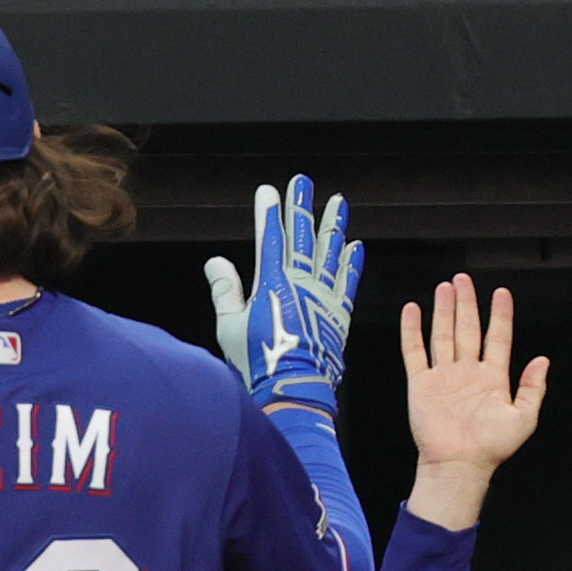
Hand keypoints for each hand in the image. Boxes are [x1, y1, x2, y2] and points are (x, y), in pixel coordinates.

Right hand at [204, 175, 363, 401]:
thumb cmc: (258, 362)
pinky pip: (348, 281)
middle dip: (301, 208)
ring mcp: (323, 296)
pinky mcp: (338, 314)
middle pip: (302, 238)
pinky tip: (355, 246)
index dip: (270, 213)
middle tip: (304, 183)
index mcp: (272, 283)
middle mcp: (301, 283)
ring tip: (338, 203)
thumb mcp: (230, 326)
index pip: (270, 238)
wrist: (292, 387)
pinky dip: (352, 263)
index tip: (269, 192)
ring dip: (333, 226)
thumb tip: (217, 262)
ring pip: (330, 252)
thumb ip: (226, 291)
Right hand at [402, 273, 548, 530]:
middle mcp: (467, 372)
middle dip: (467, 303)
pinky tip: (413, 311)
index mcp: (492, 378)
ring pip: (443, 335)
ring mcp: (443, 376)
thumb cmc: (491, 448)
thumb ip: (533, 388)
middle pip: (468, 329)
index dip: (500, 315)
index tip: (501, 294)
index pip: (497, 337)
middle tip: (463, 280)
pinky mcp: (422, 384)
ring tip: (444, 287)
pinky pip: (415, 352)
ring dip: (444, 311)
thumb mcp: (524, 418)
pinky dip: (412, 331)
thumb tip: (542, 360)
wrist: (460, 465)